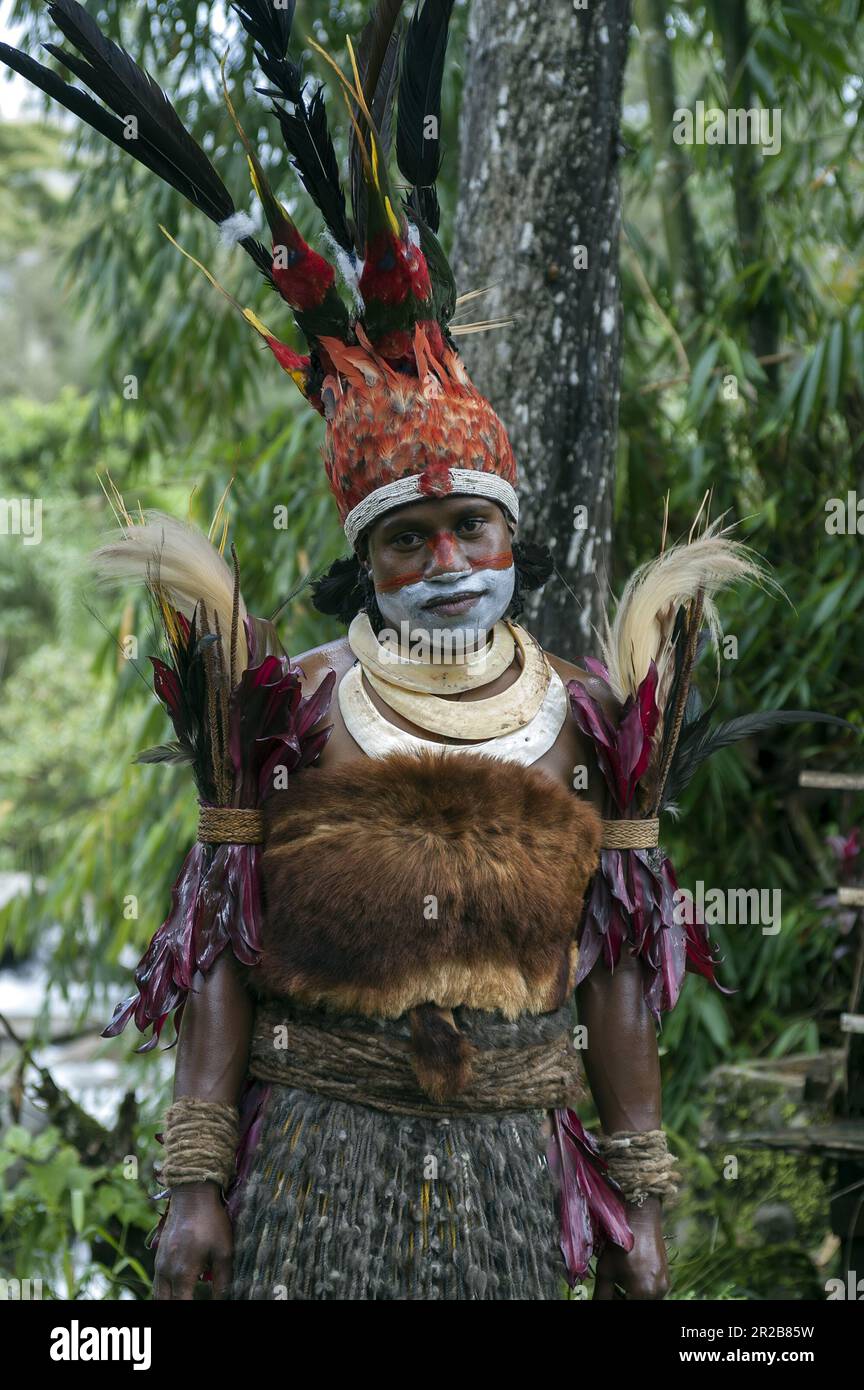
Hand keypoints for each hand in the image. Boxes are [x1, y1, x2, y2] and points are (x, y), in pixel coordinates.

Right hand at [153, 1182, 232, 1299]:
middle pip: (165, 1303)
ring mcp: (160, 1263)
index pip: (182, 1306)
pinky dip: (164, 1292)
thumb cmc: (211, 1222)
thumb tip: (224, 1299)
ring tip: (183, 1298)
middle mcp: (166, 1271)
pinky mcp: (159, 1256)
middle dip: (177, 1307)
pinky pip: (157, 1282)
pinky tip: (177, 1290)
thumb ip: (223, 1280)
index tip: (203, 1308)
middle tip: (190, 1301)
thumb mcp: (224, 1251)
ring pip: (158, 1295)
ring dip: (169, 1301)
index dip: (191, 1311)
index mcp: (182, 1273)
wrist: (192, 1195)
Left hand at [593, 1197, 668, 1299]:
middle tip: (611, 1288)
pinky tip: (630, 1276)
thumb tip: (597, 1304)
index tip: (607, 1294)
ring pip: (645, 1300)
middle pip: (637, 1304)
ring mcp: (665, 1286)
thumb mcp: (605, 1271)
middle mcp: (658, 1293)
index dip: (614, 1300)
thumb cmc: (620, 1243)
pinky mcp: (667, 1278)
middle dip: (622, 1299)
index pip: (626, 1307)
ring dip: (632, 1296)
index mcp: (643, 1293)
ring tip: (619, 1281)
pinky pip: (652, 1292)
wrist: (641, 1219)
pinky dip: (641, 1289)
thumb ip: (602, 1295)